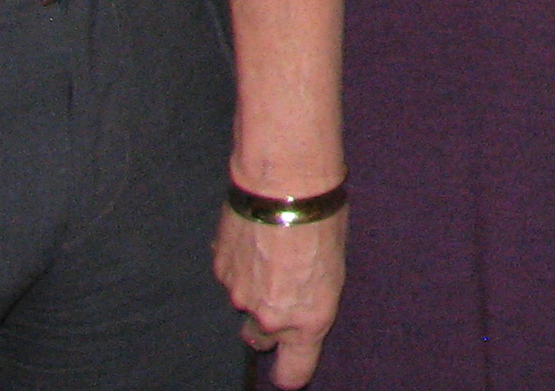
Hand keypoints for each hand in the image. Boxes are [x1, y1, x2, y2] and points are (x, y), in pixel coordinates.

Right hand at [216, 206, 346, 386]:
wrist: (284, 182)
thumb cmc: (323, 216)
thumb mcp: (335, 263)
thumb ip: (313, 295)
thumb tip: (301, 297)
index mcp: (308, 320)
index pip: (293, 373)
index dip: (291, 370)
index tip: (292, 361)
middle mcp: (272, 317)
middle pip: (262, 341)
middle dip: (270, 322)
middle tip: (283, 286)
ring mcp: (240, 297)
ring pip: (244, 306)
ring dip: (255, 287)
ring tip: (271, 247)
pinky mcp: (220, 272)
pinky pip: (231, 277)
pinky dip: (240, 264)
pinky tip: (254, 235)